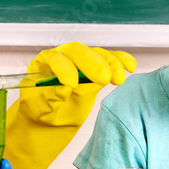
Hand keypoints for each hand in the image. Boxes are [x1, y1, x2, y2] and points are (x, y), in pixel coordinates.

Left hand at [0, 42, 135, 168]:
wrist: (50, 116)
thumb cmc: (40, 109)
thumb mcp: (38, 107)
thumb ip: (48, 97)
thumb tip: (62, 88)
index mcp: (44, 63)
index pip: (54, 60)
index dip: (64, 69)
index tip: (71, 84)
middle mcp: (63, 56)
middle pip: (78, 52)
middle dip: (92, 63)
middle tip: (103, 78)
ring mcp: (81, 61)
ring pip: (96, 54)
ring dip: (110, 64)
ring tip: (119, 79)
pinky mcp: (96, 68)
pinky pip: (109, 60)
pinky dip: (120, 61)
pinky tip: (130, 66)